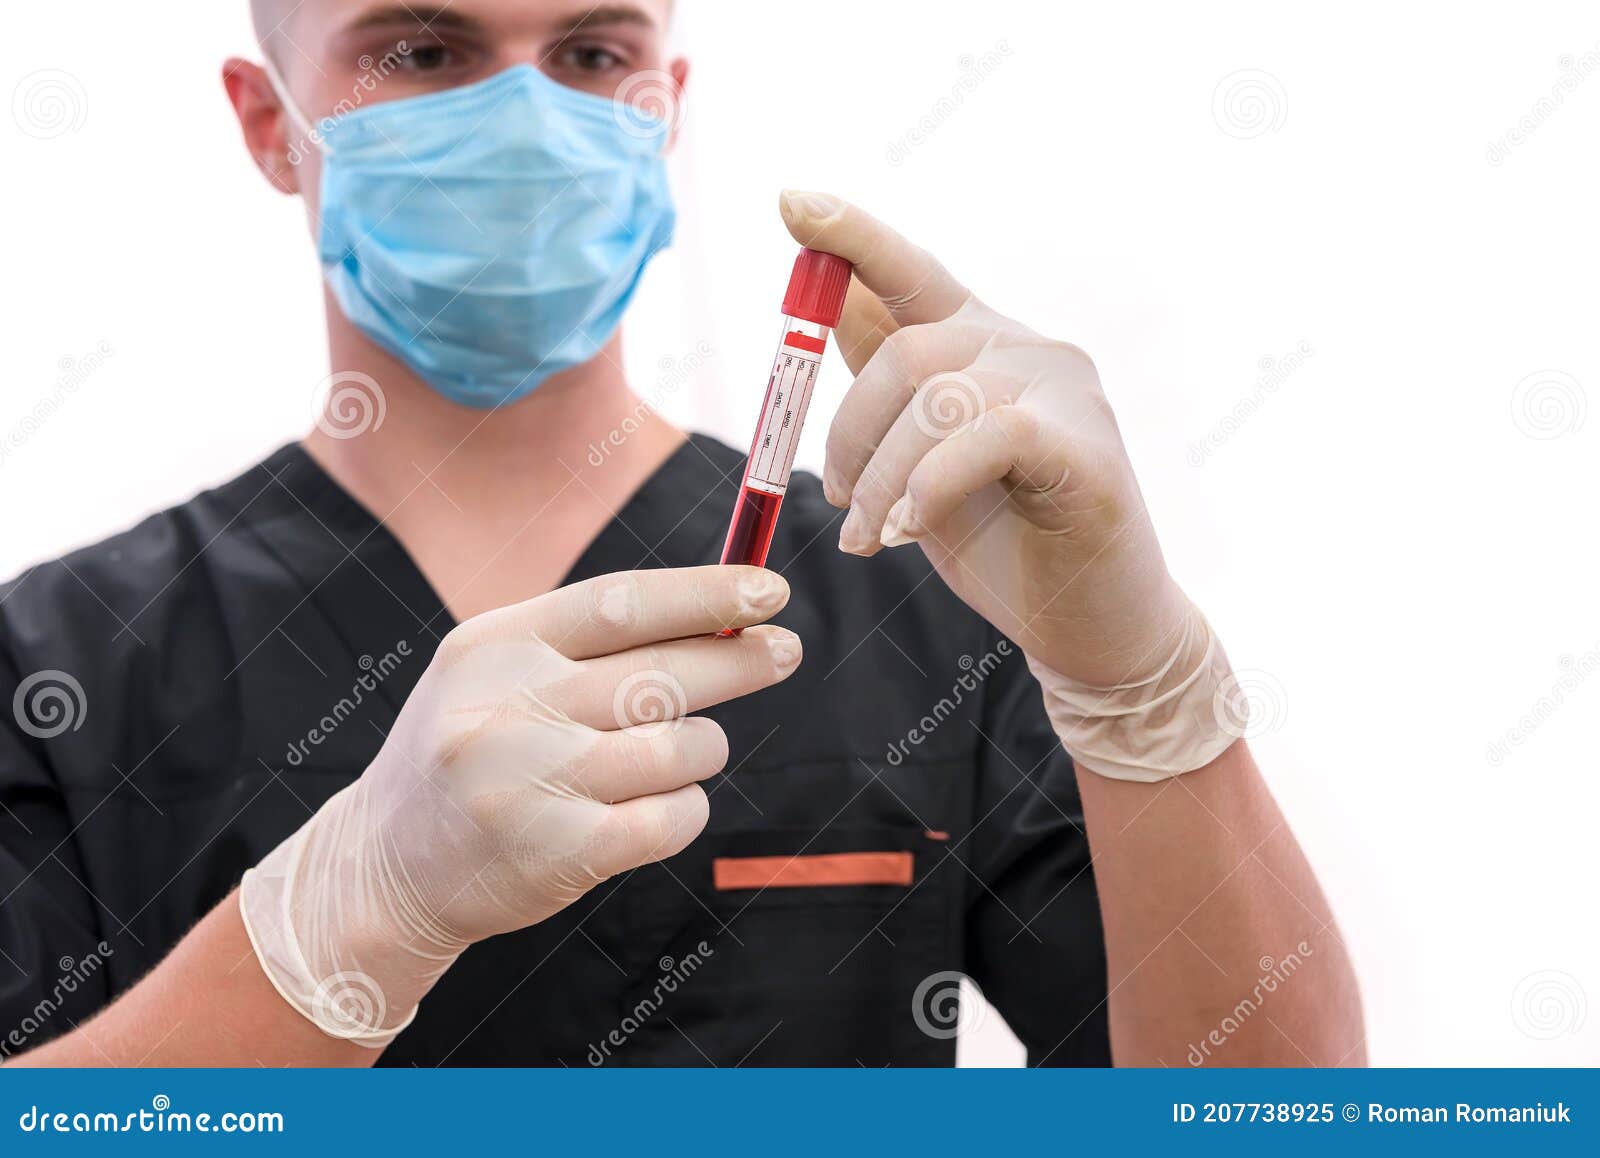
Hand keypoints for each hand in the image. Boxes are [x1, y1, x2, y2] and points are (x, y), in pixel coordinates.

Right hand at [241, 565, 799, 1044]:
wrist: (386, 866)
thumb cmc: (471, 750)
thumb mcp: (498, 671)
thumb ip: (592, 642)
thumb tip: (724, 613)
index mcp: (496, 644)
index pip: (621, 603)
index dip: (706, 592)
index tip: (769, 587)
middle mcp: (509, 707)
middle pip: (661, 673)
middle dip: (738, 658)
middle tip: (783, 651)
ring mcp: (530, 783)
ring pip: (678, 747)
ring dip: (700, 749)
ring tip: (676, 754)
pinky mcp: (558, 853)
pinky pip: (672, 817)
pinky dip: (686, 809)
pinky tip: (664, 806)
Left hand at [779, 191, 1236, 780]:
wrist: (1090, 625)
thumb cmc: (1004, 544)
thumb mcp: (918, 461)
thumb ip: (884, 385)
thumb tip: (827, 304)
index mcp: (984, 346)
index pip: (912, 269)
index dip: (850, 234)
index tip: (789, 202)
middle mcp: (1028, 349)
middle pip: (907, 349)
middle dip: (850, 431)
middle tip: (840, 507)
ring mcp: (1065, 391)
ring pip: (936, 398)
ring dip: (883, 476)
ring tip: (871, 538)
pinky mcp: (1085, 446)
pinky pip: (983, 436)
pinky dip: (928, 486)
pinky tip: (908, 529)